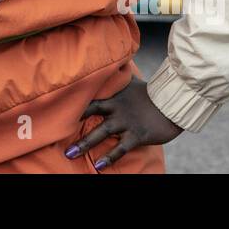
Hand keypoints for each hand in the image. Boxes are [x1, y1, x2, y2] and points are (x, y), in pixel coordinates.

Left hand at [65, 77, 181, 169]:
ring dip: (85, 144)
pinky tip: (99, 166)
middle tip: (55, 132)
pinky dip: (109, 157)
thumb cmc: (151, 94)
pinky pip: (121, 148)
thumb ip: (119, 77)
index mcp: (114, 97)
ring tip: (69, 154)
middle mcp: (117, 109)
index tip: (57, 108)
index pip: (90, 99)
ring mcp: (126, 122)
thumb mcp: (132, 83)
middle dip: (73, 125)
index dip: (74, 104)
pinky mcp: (137, 135)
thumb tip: (112, 62)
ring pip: (102, 133)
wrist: (173, 103)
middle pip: (91, 116)